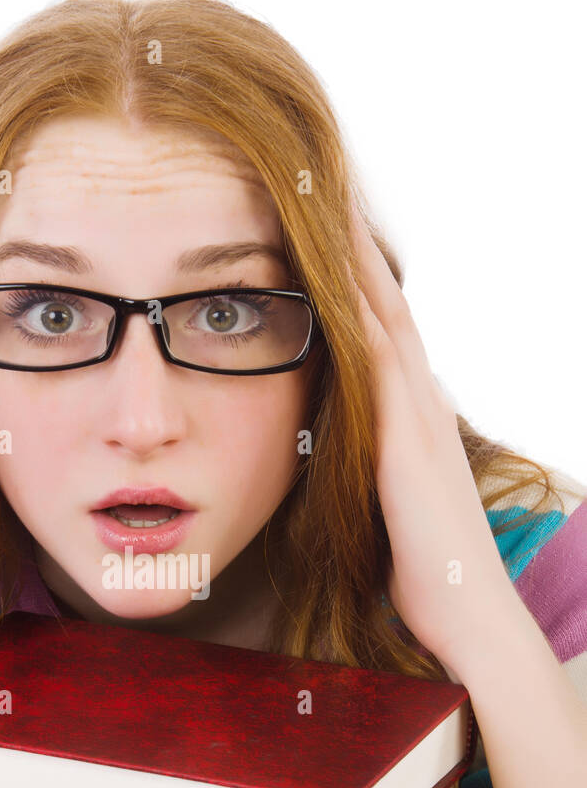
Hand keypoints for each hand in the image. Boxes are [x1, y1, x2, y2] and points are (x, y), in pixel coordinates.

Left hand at [347, 200, 515, 678]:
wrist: (467, 613)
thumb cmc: (422, 576)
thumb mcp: (383, 507)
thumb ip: (364, 470)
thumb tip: (333, 459)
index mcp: (407, 417)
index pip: (377, 329)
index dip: (352, 278)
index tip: (322, 227)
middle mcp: (416, 400)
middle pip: (382, 300)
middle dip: (352, 241)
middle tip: (321, 173)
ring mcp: (414, 411)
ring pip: (382, 308)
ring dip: (353, 250)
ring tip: (321, 187)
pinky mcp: (404, 433)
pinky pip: (376, 348)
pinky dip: (355, 300)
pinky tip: (329, 261)